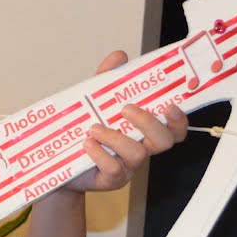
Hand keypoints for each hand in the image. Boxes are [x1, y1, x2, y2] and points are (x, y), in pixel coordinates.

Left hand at [65, 50, 188, 193]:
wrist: (57, 162)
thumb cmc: (85, 130)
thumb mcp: (95, 101)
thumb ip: (107, 79)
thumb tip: (119, 57)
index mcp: (143, 131)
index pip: (173, 128)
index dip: (179, 120)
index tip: (170, 105)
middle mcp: (140, 149)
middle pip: (164, 141)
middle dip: (149, 123)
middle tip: (127, 109)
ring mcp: (127, 166)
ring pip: (137, 155)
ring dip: (116, 138)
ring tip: (94, 127)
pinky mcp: (110, 180)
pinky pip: (113, 169)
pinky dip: (101, 154)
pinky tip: (88, 143)